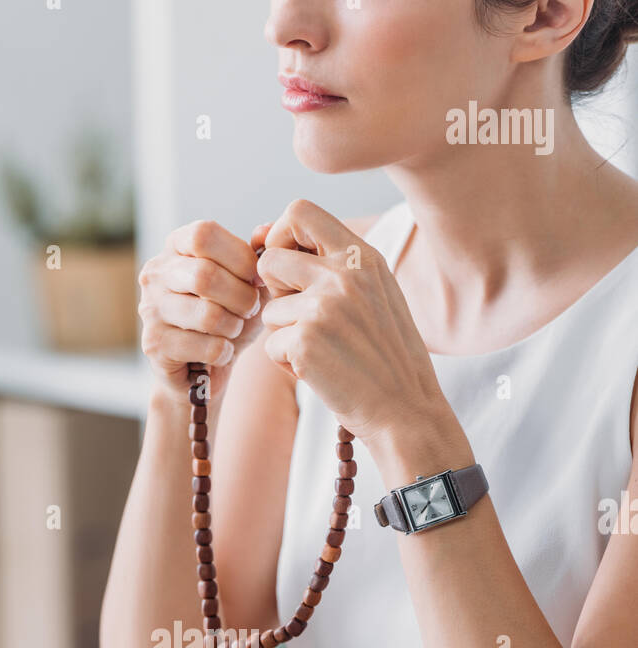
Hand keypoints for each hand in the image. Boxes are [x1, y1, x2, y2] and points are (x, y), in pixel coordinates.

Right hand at [138, 220, 265, 400]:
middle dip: (242, 297)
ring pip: (208, 315)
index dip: (239, 257)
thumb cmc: (226, 317)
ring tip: (233, 330)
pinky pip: (208, 347)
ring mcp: (150, 310)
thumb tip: (266, 230)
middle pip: (204, 275)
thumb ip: (256, 255)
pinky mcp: (155, 345)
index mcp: (175, 247)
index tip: (256, 279)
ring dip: (234, 327)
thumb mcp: (246, 283)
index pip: (204, 234)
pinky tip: (221, 353)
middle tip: (250, 309)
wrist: (203, 368)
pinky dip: (225, 353)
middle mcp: (156, 274)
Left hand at [257, 199, 452, 450]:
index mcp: (362, 257)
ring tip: (323, 353)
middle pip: (269, 260)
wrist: (407, 411)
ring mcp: (323, 307)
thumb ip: (333, 267)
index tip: (286, 266)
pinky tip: (320, 373)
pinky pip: (270, 346)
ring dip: (285, 335)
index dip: (279, 234)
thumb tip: (265, 244)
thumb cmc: (388, 358)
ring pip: (269, 310)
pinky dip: (287, 365)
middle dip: (275, 292)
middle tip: (303, 319)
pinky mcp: (305, 342)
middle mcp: (343, 275)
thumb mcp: (376, 295)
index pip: (299, 210)